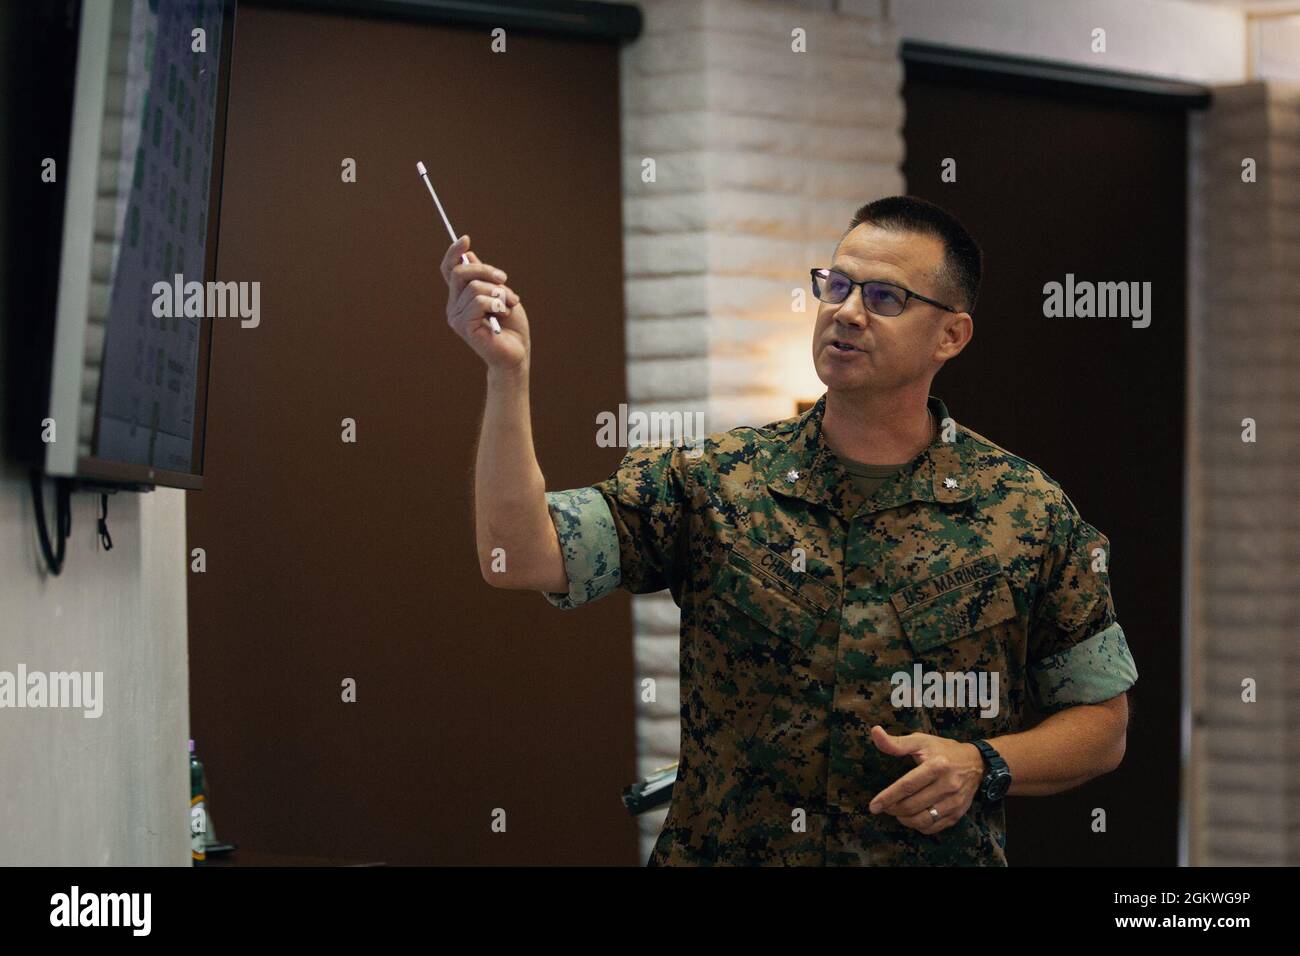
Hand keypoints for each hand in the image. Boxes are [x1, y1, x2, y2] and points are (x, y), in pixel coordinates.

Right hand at [440, 234, 528, 370]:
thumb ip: (484, 278)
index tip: (465, 239)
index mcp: (461, 297)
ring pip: (474, 287)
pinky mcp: (464, 327)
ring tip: (510, 304)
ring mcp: (457, 317)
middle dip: (486, 271)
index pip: (449, 270)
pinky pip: (479, 302)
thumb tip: (468, 256)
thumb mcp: (500, 294)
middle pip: (460, 272)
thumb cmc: (511, 326)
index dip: (454, 253)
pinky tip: (503, 315)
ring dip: (498, 292)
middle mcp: (454, 306)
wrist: (517, 353)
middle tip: (504, 280)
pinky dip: (496, 304)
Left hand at [866, 725, 983, 834]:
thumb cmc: (943, 750)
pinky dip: (918, 826)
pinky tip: (912, 817)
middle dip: (893, 809)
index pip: (907, 786)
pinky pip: (934, 827)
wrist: (976, 763)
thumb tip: (875, 732)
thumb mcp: (921, 741)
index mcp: (937, 766)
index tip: (873, 806)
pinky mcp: (958, 814)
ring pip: (923, 820)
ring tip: (896, 811)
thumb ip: (896, 742)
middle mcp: (948, 785)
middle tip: (883, 806)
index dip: (888, 797)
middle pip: (913, 805)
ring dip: (904, 819)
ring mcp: (954, 802)